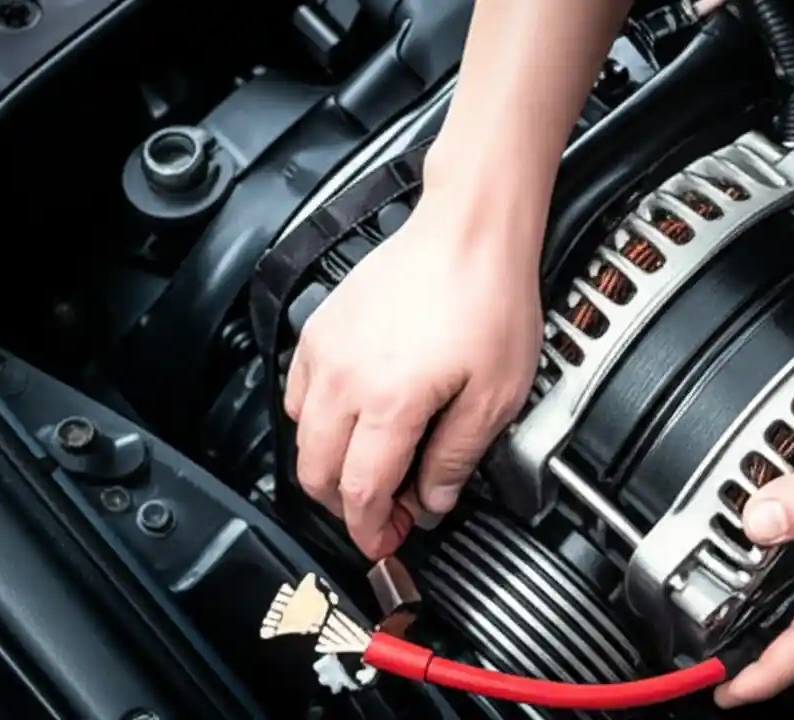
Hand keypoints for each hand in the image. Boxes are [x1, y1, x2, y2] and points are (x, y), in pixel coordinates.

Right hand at [283, 190, 543, 557]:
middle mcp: (345, 378)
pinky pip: (297, 392)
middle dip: (346, 508)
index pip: (360, 492)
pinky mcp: (321, 328)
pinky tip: (353, 422)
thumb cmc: (489, 297)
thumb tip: (434, 499)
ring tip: (373, 470)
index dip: (371, 530)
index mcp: (389, 401)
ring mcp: (325, 349)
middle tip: (386, 515)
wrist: (470, 231)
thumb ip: (457, 456)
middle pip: (316, 473)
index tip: (387, 541)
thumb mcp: (497, 394)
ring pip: (301, 435)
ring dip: (330, 466)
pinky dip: (316, 422)